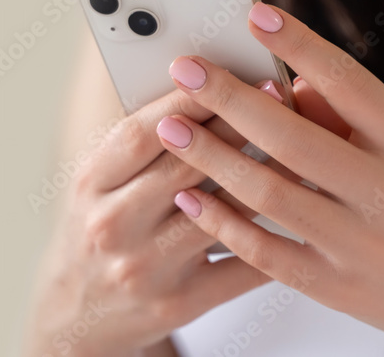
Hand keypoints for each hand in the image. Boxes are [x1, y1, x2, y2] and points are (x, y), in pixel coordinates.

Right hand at [23, 85, 293, 356]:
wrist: (81, 312)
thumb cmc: (102, 226)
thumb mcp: (100, 180)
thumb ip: (144, 140)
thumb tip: (208, 87)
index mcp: (91, 184)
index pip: (141, 133)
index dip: (186, 100)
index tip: (227, 70)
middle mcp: (113, 226)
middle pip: (184, 166)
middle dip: (237, 124)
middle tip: (277, 94)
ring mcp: (145, 269)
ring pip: (220, 213)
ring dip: (265, 175)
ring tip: (302, 144)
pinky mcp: (178, 303)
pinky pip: (239, 265)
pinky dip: (275, 236)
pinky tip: (302, 208)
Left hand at [156, 2, 383, 356]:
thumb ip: (356, 117)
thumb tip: (291, 80)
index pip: (351, 84)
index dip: (301, 46)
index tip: (254, 15)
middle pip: (296, 140)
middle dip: (232, 101)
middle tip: (184, 69)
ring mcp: (362, 245)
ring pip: (272, 196)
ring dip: (213, 159)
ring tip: (169, 128)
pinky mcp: (338, 288)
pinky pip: (268, 253)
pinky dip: (224, 224)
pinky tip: (188, 198)